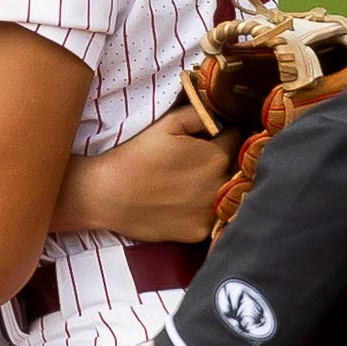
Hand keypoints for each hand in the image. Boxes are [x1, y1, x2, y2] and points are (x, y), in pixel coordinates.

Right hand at [59, 105, 236, 241]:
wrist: (108, 194)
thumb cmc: (137, 155)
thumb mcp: (168, 123)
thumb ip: (200, 113)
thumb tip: (220, 114)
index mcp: (217, 156)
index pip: (237, 138)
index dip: (225, 134)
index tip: (212, 136)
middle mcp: (221, 186)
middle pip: (238, 168)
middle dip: (227, 161)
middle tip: (201, 160)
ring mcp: (211, 212)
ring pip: (228, 195)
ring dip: (220, 187)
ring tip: (194, 182)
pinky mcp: (199, 232)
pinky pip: (213, 218)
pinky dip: (206, 210)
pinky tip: (186, 203)